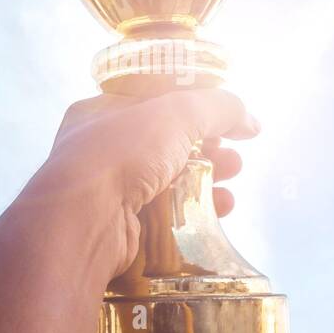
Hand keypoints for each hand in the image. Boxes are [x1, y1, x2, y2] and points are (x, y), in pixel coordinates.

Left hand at [36, 89, 260, 277]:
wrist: (82, 223)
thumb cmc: (121, 154)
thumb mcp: (176, 113)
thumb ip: (217, 108)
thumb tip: (250, 120)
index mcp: (101, 112)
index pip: (154, 104)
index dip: (193, 109)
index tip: (224, 121)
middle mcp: (100, 150)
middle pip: (165, 145)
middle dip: (207, 148)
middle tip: (233, 156)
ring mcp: (107, 192)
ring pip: (166, 181)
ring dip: (205, 179)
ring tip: (232, 180)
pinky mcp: (119, 228)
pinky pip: (164, 214)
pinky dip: (194, 210)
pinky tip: (220, 210)